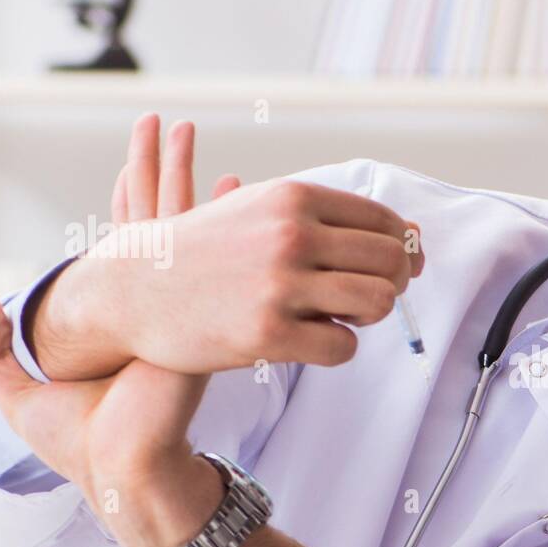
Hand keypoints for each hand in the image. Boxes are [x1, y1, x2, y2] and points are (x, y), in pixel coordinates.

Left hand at [0, 116, 219, 518]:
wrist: (123, 468)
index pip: (120, 241)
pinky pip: (201, 251)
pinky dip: (213, 215)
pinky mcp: (195, 316)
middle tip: (173, 126)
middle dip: (161, 169)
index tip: (133, 160)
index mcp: (110, 315)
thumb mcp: (18, 391)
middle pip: (155, 218)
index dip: (125, 197)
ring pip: (179, 222)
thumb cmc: (78, 442)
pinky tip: (232, 183)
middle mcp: (148, 302)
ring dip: (183, 174)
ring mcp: (175, 305)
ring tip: (189, 131)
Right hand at [32, 114, 425, 378]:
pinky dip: (338, 348)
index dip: (400, 250)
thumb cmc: (207, 251)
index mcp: (294, 198)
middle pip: (391, 263)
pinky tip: (313, 340)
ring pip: (378, 304)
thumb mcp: (262, 212)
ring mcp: (279, 285)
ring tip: (341, 317)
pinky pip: (343, 348)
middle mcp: (291, 235)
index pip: (385, 222)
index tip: (389, 268)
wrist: (132, 289)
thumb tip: (415, 235)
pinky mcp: (267, 335)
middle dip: (393, 284)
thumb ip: (332, 220)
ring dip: (370, 317)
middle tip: (366, 298)